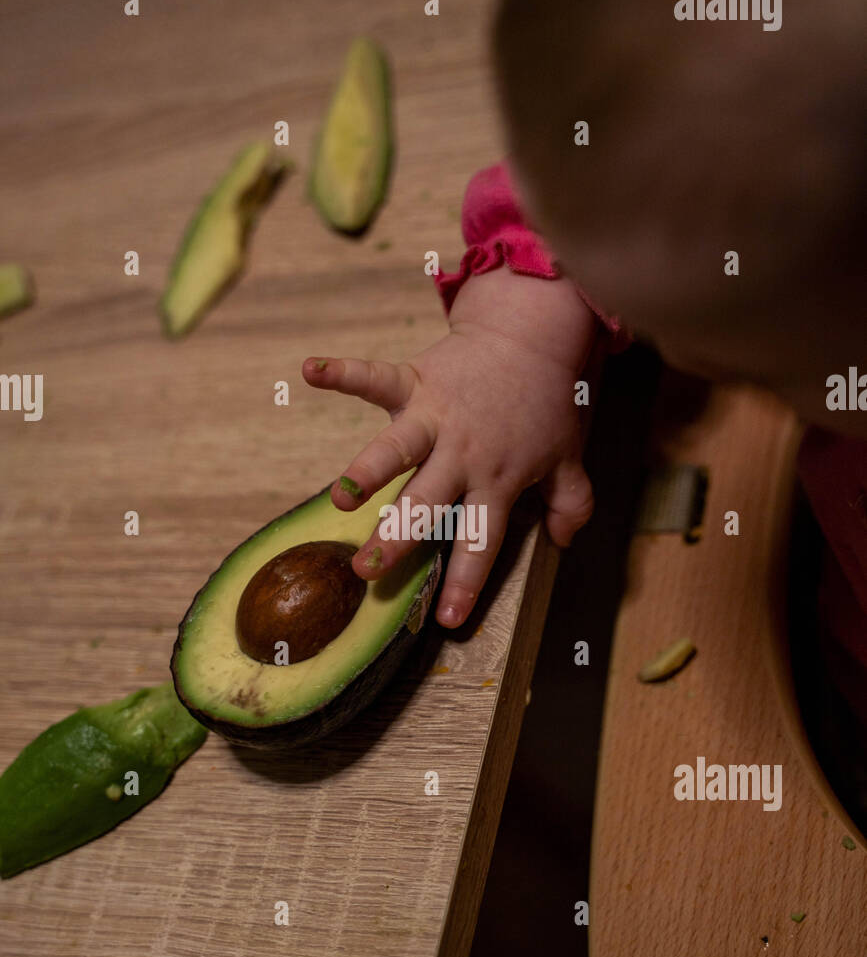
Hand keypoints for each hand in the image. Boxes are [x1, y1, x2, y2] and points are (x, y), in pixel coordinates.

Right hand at [302, 266, 599, 627]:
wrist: (530, 337)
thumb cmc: (545, 403)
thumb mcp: (568, 457)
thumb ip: (570, 503)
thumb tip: (563, 541)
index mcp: (497, 478)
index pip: (481, 538)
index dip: (465, 580)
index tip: (446, 619)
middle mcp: (462, 453)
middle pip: (426, 501)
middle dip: (396, 537)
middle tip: (368, 570)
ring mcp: (435, 417)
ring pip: (396, 449)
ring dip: (366, 470)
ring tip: (340, 496)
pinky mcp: (416, 381)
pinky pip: (374, 377)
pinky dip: (342, 372)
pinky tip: (310, 371)